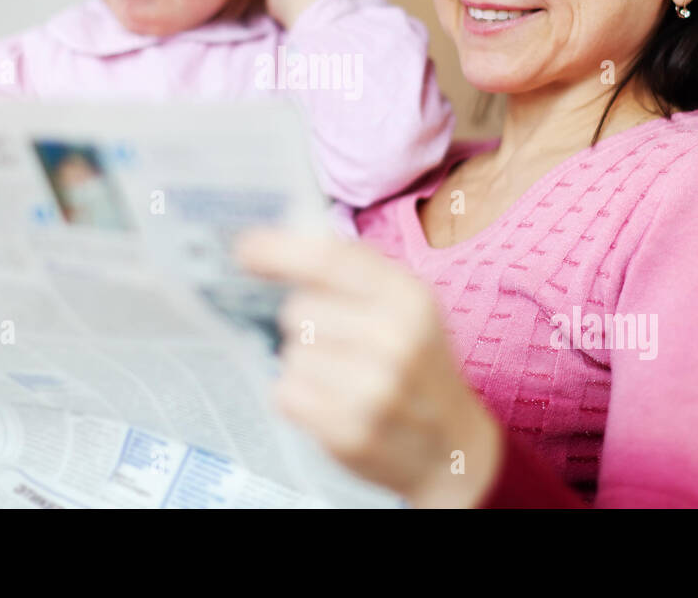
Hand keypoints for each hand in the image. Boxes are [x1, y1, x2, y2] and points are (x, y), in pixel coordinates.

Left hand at [234, 228, 502, 506]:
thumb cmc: (416, 365)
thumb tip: (264, 247)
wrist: (453, 450)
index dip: (281, 251)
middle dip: (305, 326)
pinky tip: (333, 406)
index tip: (244, 249)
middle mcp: (395, 338)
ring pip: (290, 355)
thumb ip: (349, 273)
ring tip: (344, 382)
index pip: (331, 259)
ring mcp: (374, 389)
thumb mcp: (405, 307)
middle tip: (341, 346)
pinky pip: (285, 395)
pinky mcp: (351, 432)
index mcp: (409, 296)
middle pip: (297, 311)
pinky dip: (298, 400)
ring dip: (304, 367)